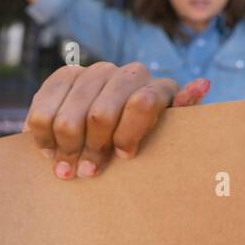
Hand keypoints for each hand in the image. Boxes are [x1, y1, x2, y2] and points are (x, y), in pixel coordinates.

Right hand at [23, 62, 209, 179]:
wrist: (120, 127)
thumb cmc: (150, 139)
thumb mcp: (172, 134)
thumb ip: (185, 111)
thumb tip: (203, 84)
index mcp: (159, 88)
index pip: (142, 104)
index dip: (128, 136)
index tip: (124, 157)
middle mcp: (128, 73)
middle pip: (100, 115)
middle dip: (92, 150)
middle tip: (87, 172)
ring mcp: (96, 72)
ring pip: (69, 116)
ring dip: (65, 149)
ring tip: (66, 169)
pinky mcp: (65, 76)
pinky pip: (42, 109)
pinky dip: (41, 136)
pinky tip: (50, 151)